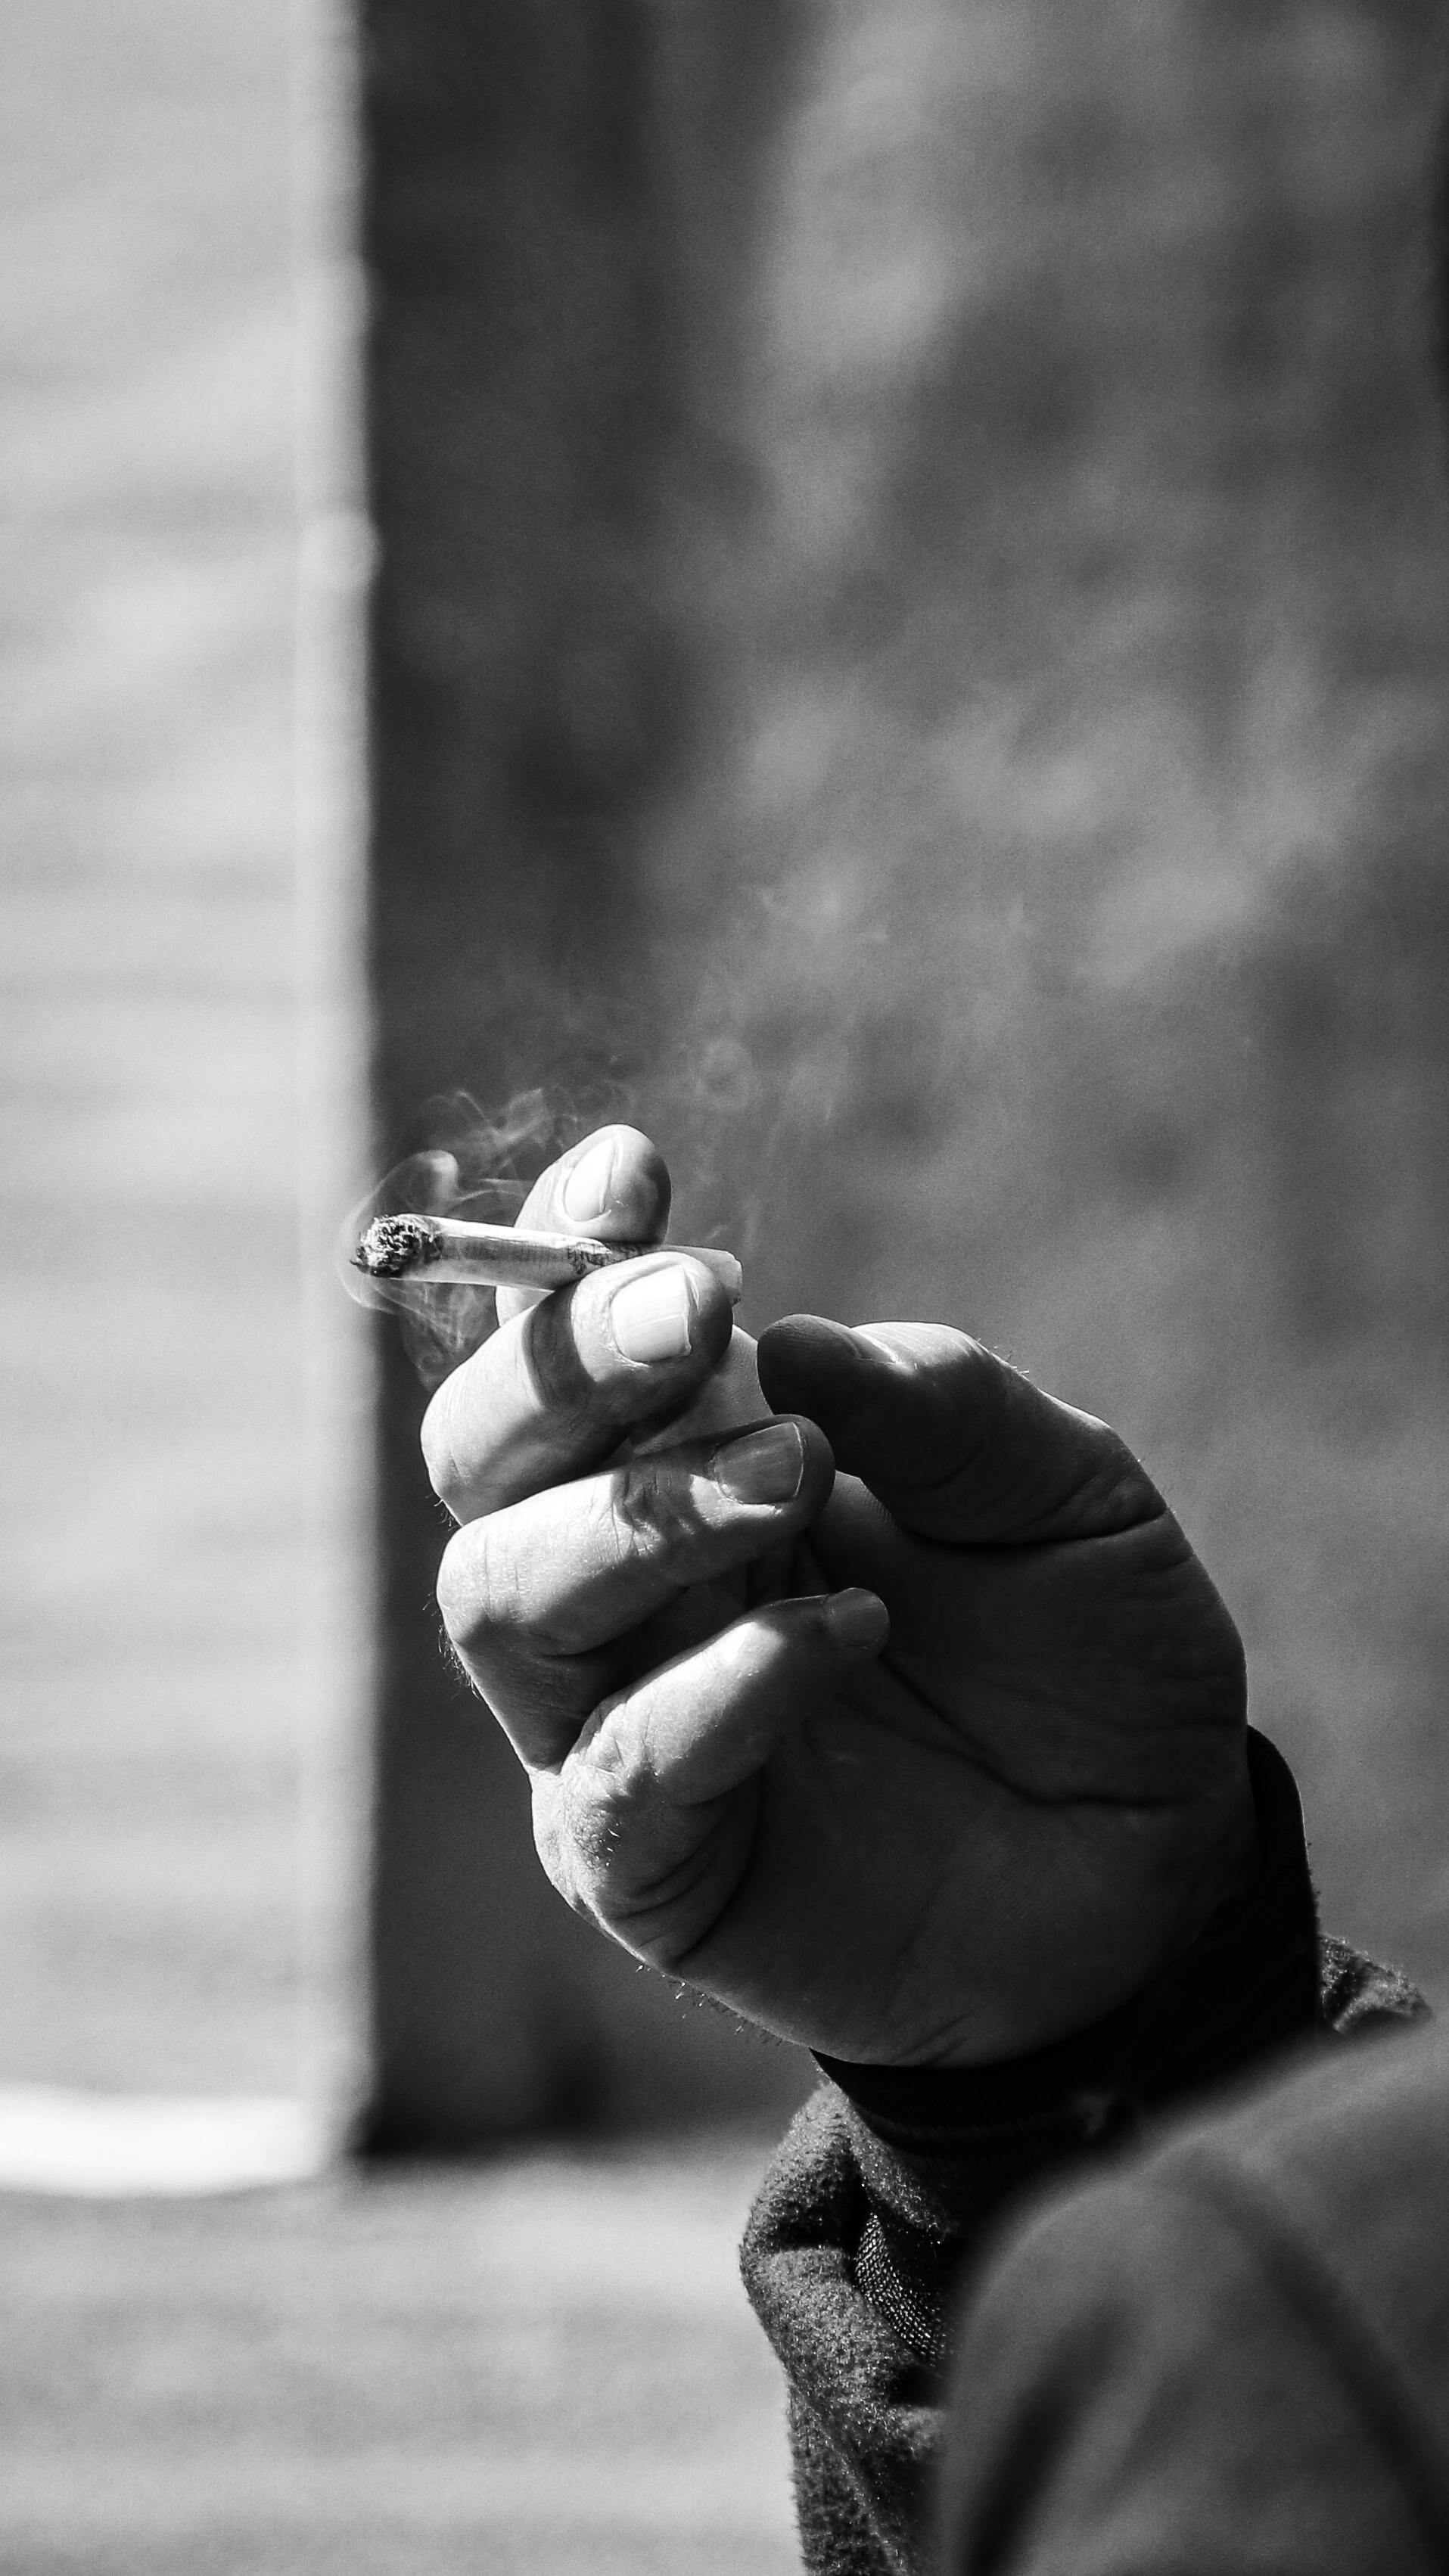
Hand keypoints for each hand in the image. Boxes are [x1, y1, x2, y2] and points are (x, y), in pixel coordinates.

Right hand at [426, 1126, 1254, 2065]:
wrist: (1157, 1862)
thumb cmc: (1087, 1656)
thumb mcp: (1061, 1494)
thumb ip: (939, 1405)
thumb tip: (790, 1339)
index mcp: (690, 1463)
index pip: (557, 1345)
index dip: (561, 1253)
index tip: (634, 1174)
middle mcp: (622, 1583)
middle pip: (477, 1456)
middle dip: (563, 1367)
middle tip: (706, 1316)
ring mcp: (616, 1724)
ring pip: (497, 1597)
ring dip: (633, 1517)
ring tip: (799, 1473)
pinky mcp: (651, 1867)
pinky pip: (615, 1768)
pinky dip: (717, 1684)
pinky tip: (843, 1635)